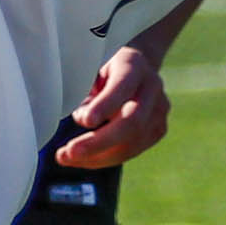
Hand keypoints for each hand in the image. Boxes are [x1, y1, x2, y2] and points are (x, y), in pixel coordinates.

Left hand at [55, 41, 172, 169]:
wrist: (132, 69)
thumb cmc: (101, 68)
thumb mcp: (89, 67)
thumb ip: (84, 88)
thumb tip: (83, 120)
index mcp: (133, 65)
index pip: (123, 86)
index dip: (106, 105)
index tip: (86, 121)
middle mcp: (152, 86)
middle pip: (132, 121)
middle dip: (99, 142)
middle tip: (70, 152)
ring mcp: (159, 110)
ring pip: (132, 143)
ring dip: (96, 157)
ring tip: (66, 158)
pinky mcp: (158, 129)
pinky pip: (131, 151)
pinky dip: (104, 159)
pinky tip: (82, 160)